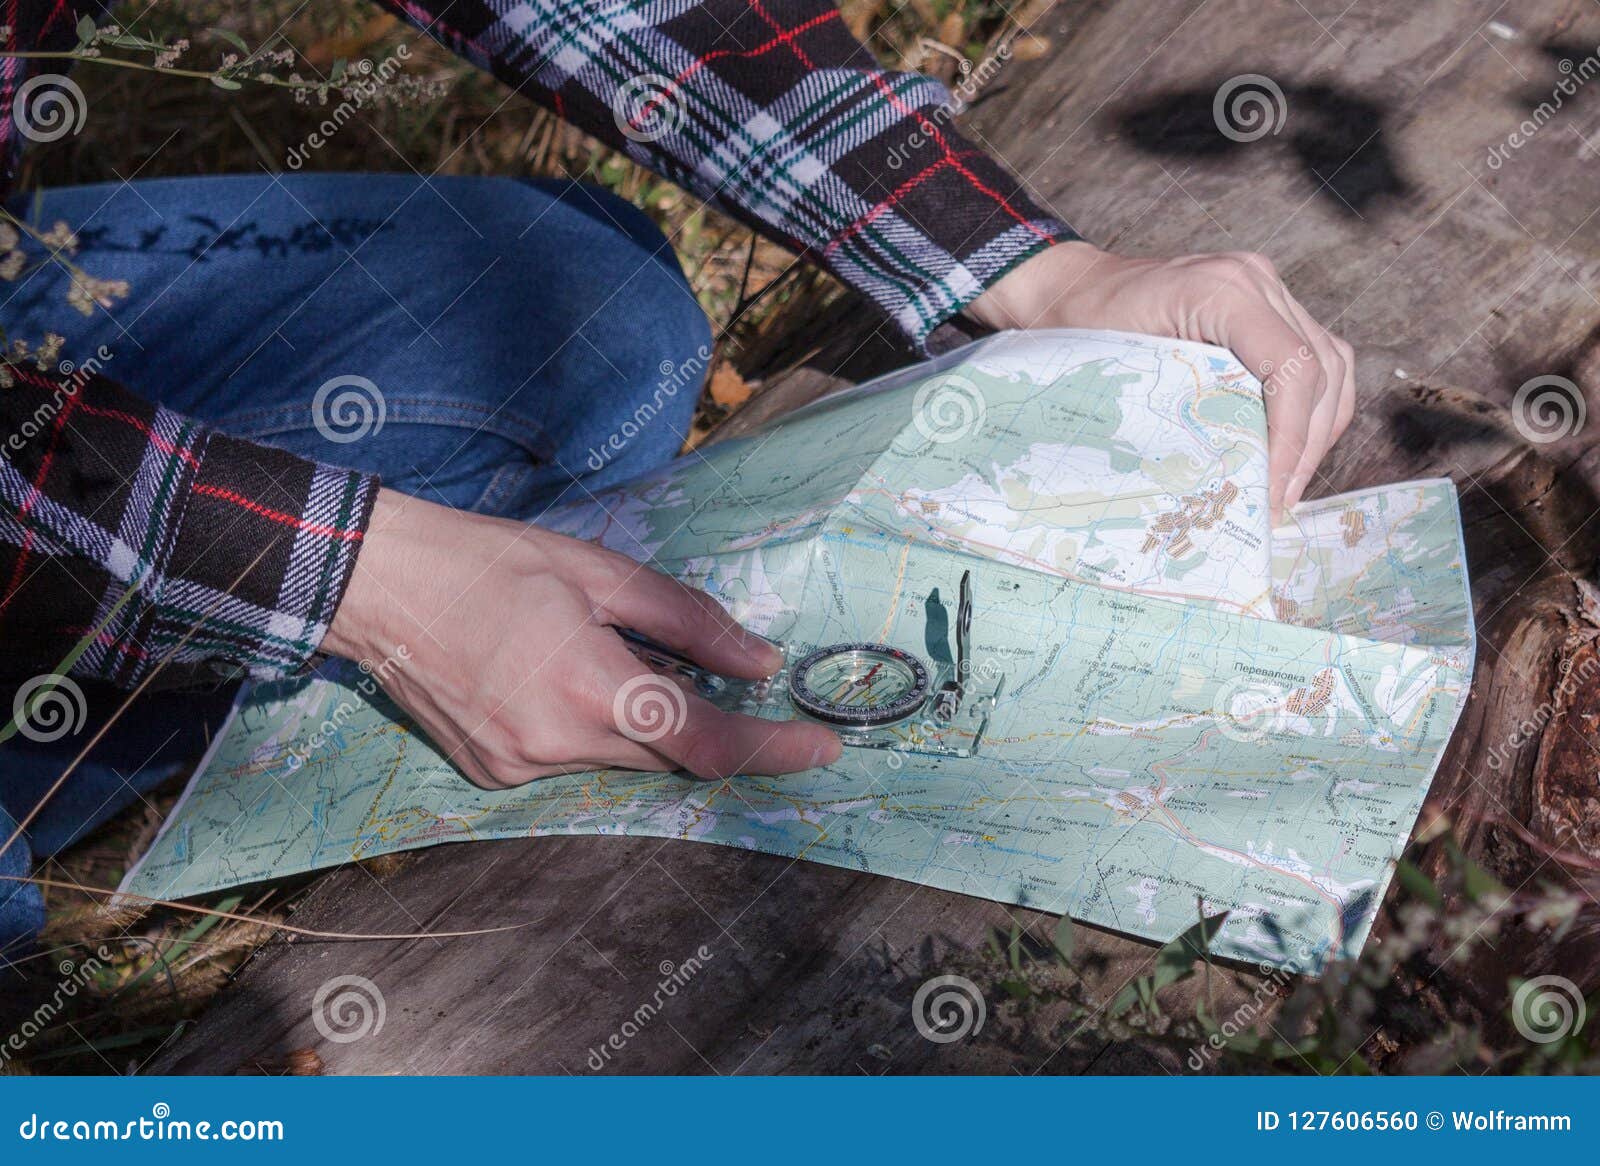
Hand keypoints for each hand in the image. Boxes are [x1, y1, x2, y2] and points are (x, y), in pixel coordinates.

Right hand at [322, 489, 841, 788]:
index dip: (771, 749)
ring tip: (601, 656)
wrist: (376, 586)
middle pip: (667, 755)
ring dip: (641, 722)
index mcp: (588, 687)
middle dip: (700, 721)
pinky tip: (559, 678)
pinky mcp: (493, 775)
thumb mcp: (599, 573)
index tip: (821, 748)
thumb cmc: (488, 562)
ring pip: (620, 760)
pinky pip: (572, 761)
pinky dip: (591, 728)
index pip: (705, 741)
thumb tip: (758, 661)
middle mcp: (555, 744)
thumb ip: (688, 622)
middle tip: (703, 673)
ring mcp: (518, 767)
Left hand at [966, 242, 1354, 519]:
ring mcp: (1265, 286)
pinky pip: (1313, 351)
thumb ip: (1181, 413)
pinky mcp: (1265, 301)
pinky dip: (1311, 402)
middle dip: (1306, 444)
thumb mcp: (1126, 371)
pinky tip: (1290, 445)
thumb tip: (1225, 480)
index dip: (1291, 437)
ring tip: (1288, 481)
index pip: (1292, 368)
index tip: (1274, 490)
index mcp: (1223, 290)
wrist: (1070, 288)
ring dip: (1317, 427)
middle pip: (1320, 368)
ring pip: (1330, 361)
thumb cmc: (1084, 328)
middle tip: (1280, 501)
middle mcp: (1256, 280)